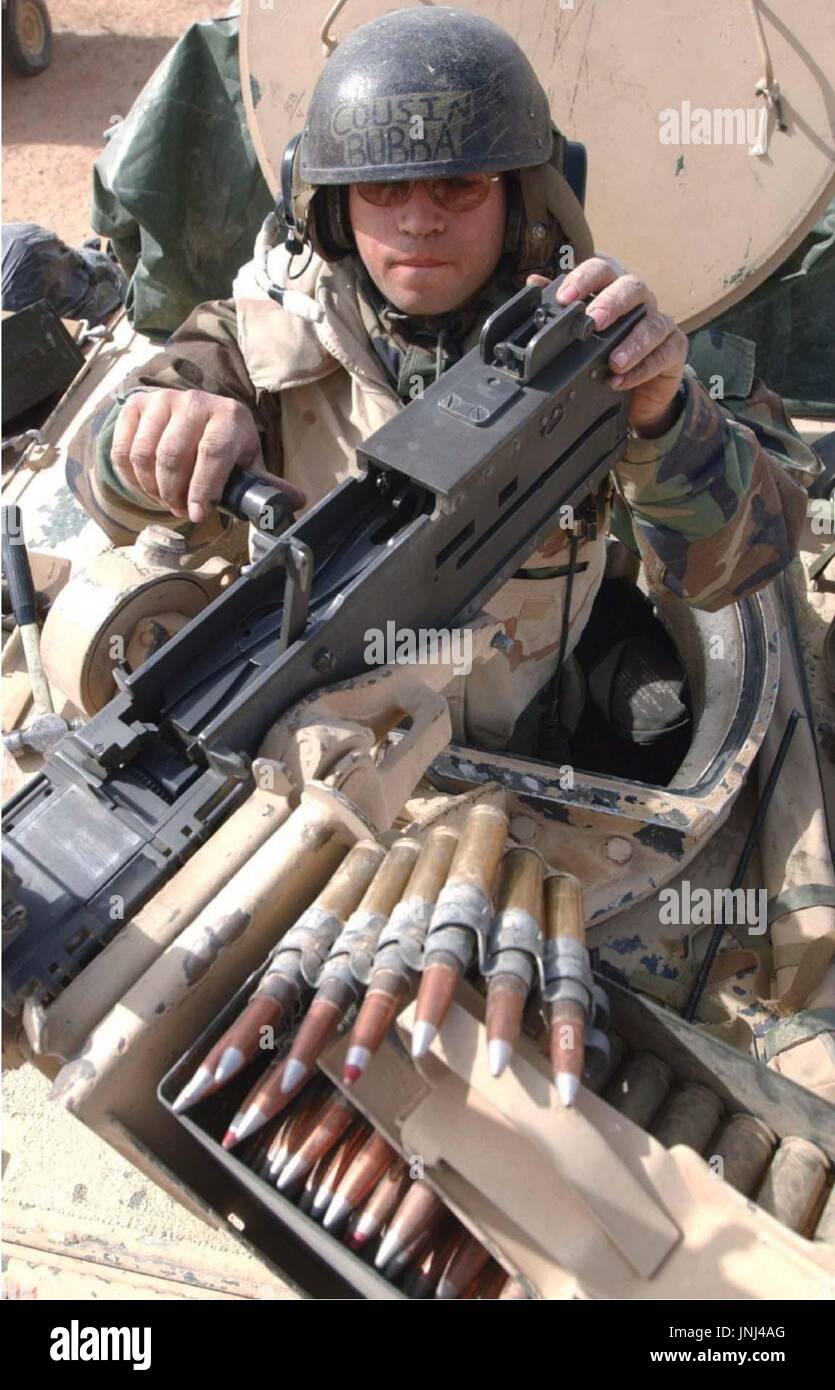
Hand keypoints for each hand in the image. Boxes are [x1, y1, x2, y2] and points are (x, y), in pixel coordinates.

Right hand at [111, 389, 305, 524]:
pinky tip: (145, 485)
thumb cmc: (226, 443)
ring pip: (145, 454)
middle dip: (174, 495)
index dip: (202, 488)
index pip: (212, 454)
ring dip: (152, 488)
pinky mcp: (137, 404)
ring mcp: (162, 400)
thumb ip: (265, 483)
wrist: (199, 409)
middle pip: (173, 457)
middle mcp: (194, 402)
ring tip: (165, 500)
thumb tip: (295, 502)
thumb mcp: (248, 460)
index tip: (197, 515)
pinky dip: (130, 475)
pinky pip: (124, 448)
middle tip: (180, 512)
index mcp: (229, 416)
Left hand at [527, 257, 687, 431]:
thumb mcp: (581, 332)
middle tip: (595, 321)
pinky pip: (664, 353)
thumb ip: (560, 307)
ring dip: (633, 342)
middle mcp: (638, 301)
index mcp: (612, 290)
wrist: (637, 389)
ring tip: (614, 361)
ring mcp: (659, 323)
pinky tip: (621, 380)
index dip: (583, 279)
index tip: (565, 298)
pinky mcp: (675, 348)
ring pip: (652, 323)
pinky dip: (643, 368)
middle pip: (631, 287)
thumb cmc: (606, 352)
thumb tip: (534, 283)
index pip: (600, 270)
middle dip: (612, 302)